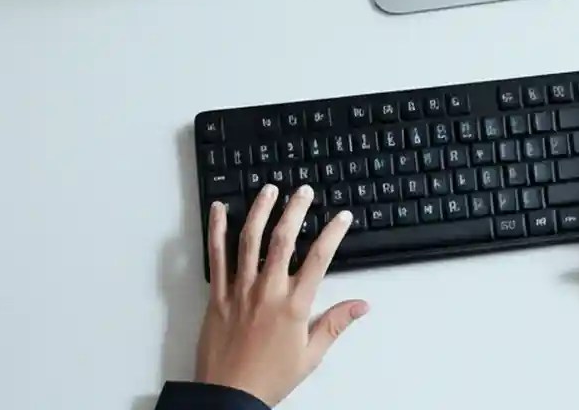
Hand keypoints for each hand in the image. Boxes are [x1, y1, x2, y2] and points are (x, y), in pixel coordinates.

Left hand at [195, 185, 367, 405]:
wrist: (227, 395)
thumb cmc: (269, 378)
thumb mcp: (311, 355)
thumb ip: (335, 324)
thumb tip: (362, 305)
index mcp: (293, 305)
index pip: (318, 259)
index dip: (332, 233)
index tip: (342, 217)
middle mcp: (267, 291)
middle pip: (283, 240)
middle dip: (295, 210)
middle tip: (303, 191)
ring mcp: (239, 290)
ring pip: (249, 241)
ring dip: (260, 211)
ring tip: (269, 190)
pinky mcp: (217, 295)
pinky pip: (216, 257)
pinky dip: (217, 231)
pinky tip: (220, 211)